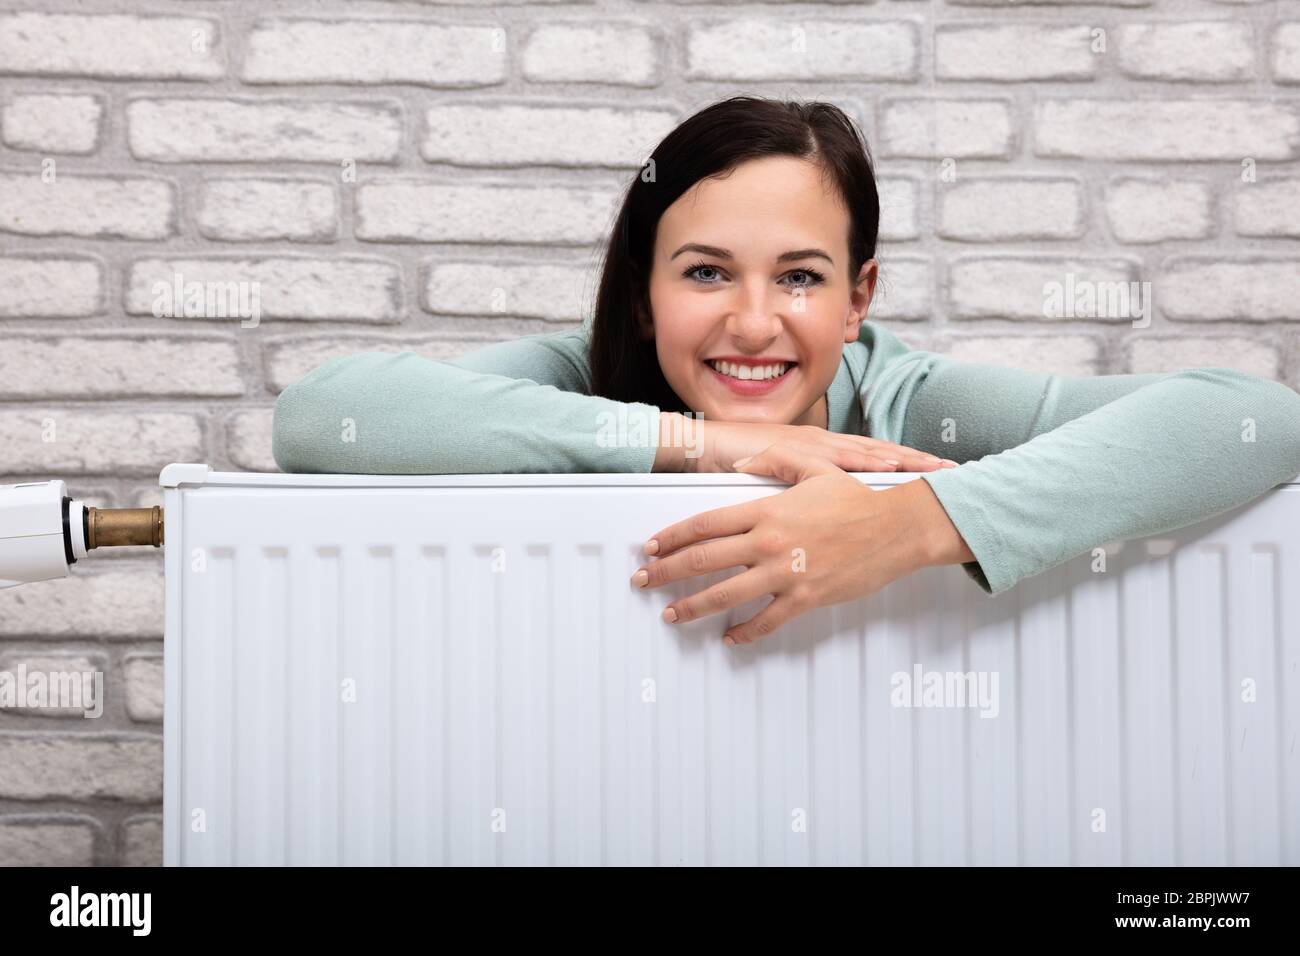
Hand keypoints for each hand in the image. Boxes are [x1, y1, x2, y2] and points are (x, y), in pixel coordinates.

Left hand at [632, 441, 959, 644]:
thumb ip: (774, 462)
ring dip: (693, 607)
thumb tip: (740, 467)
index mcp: (766, 510)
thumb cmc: (858, 499)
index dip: (673, 536)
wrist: (897, 528)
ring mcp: (786, 573)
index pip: (705, 524)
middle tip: (643, 581)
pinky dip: (745, 632)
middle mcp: (769, 542)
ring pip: (726, 594)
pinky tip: (730, 638)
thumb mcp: (815, 468)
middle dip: (666, 572)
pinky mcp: (806, 598)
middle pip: (703, 560)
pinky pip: (766, 621)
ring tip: (671, 615)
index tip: (652, 547)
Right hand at [656, 412, 957, 474]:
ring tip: (929, 471)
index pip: (874, 455)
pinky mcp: (792, 473)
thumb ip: (807, 478)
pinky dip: (861, 469)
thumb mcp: (780, 467)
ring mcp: (809, 458)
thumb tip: (835, 492)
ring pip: (863, 459)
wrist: (702, 449)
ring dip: (898, 462)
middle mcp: (821, 451)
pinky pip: (832, 470)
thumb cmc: (736, 456)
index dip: (909, 462)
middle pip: (879, 455)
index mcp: (820, 452)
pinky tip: (882, 473)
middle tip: (952, 471)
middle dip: (916, 463)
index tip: (942, 468)